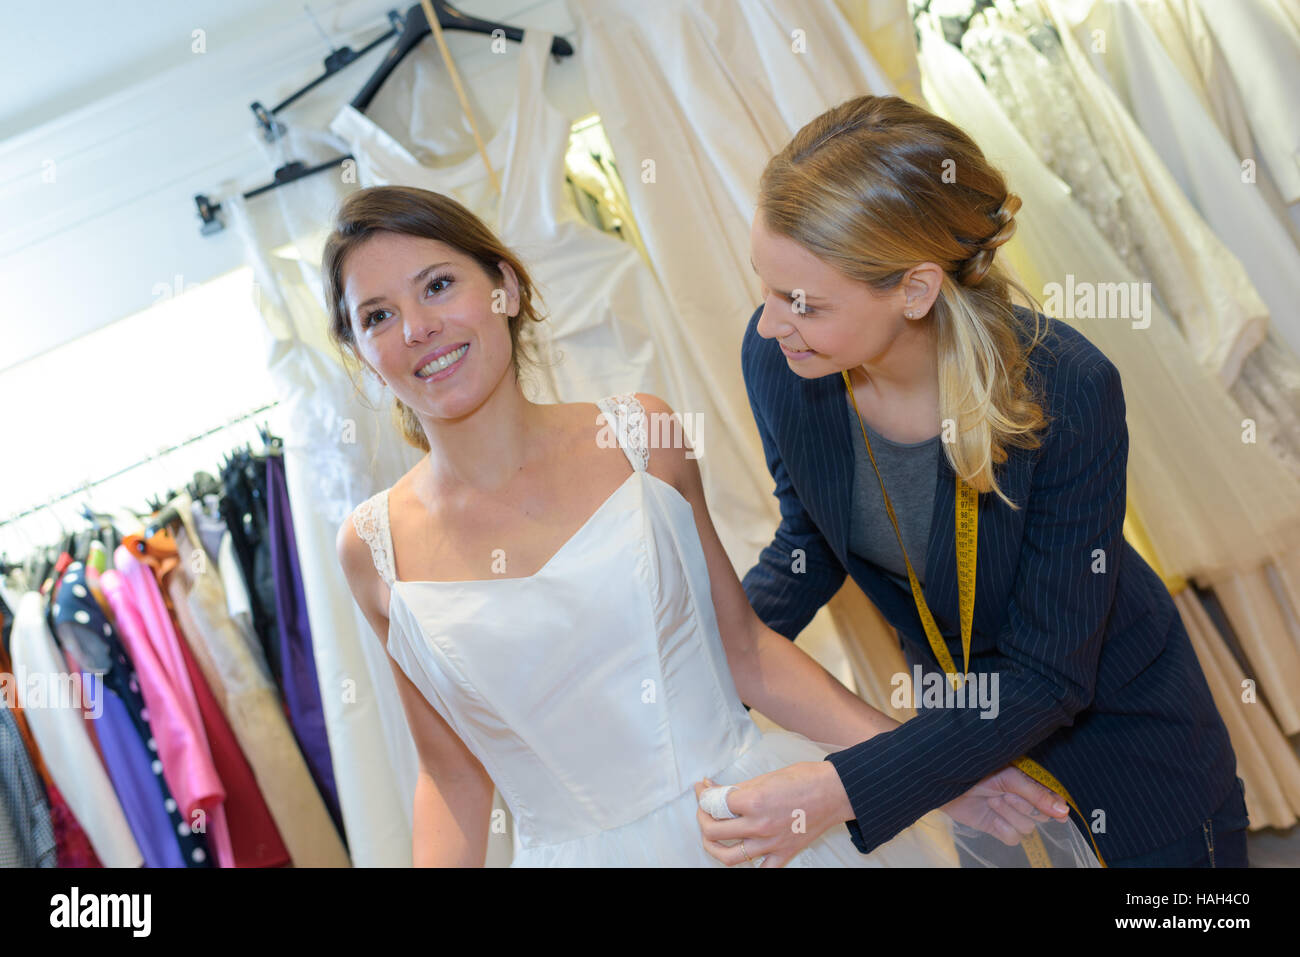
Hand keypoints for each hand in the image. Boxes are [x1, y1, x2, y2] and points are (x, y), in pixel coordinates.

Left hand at [693, 762, 851, 867]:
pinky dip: (748, 866)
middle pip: (714, 831)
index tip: (703, 789)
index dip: (704, 795)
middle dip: (703, 818)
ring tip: (711, 836)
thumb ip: (737, 787)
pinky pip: (761, 870)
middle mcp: (760, 826)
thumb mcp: (765, 777)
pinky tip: (741, 853)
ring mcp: (771, 844)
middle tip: (704, 810)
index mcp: (754, 802)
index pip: (715, 804)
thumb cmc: (803, 779)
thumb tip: (713, 788)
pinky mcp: (785, 854)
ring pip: (729, 857)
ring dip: (713, 847)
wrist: (834, 792)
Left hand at [940, 764, 1069, 844]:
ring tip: (992, 800)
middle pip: (1042, 815)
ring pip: (1027, 827)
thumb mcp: (1009, 777)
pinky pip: (1013, 838)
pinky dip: (1002, 828)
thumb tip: (1064, 811)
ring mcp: (1011, 815)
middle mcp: (1023, 800)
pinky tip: (991, 817)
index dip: (1055, 805)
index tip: (1058, 811)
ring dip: (1009, 814)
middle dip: (1023, 806)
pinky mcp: (998, 828)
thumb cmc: (978, 771)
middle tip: (1004, 793)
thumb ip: (1036, 794)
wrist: (947, 783)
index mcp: (1028, 783)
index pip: (1053, 799)